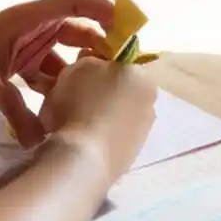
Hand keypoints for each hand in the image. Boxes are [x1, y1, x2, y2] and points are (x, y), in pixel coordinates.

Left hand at [0, 0, 116, 147]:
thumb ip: (14, 109)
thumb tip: (36, 141)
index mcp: (30, 17)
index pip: (75, 1)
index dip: (104, 7)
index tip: (128, 24)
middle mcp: (38, 24)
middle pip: (82, 23)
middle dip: (107, 37)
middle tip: (129, 57)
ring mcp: (36, 40)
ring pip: (73, 46)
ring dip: (89, 61)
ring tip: (109, 80)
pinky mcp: (31, 58)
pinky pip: (60, 65)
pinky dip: (69, 79)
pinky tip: (77, 99)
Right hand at [39, 57, 157, 182]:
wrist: (83, 160)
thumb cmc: (80, 105)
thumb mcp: (76, 69)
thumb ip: (88, 60)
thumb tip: (93, 61)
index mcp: (143, 75)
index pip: (120, 61)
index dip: (96, 62)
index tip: (75, 71)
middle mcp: (151, 102)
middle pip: (120, 88)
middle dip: (98, 89)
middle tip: (70, 96)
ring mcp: (143, 132)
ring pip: (115, 114)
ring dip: (98, 113)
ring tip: (69, 121)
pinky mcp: (131, 156)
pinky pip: (111, 136)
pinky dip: (97, 135)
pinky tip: (79, 140)